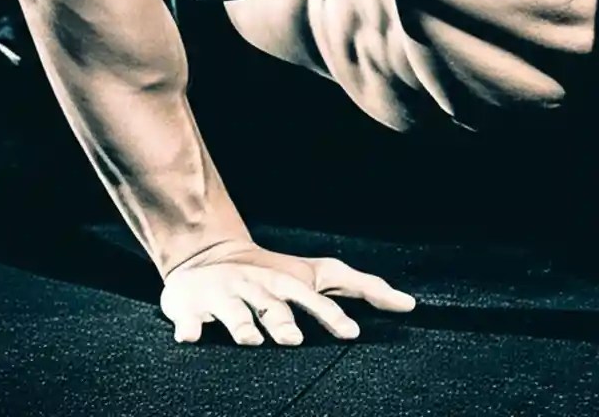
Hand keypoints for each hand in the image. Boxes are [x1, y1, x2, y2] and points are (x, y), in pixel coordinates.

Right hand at [160, 240, 415, 345]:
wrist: (208, 258)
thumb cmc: (275, 275)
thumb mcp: (317, 276)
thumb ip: (364, 288)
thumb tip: (410, 304)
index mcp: (288, 283)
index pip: (314, 299)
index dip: (331, 315)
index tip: (350, 333)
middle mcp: (258, 287)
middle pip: (274, 306)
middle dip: (283, 321)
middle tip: (294, 339)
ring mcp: (224, 296)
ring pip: (234, 312)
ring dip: (242, 325)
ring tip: (251, 339)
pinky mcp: (190, 306)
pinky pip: (188, 319)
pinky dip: (189, 327)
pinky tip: (191, 337)